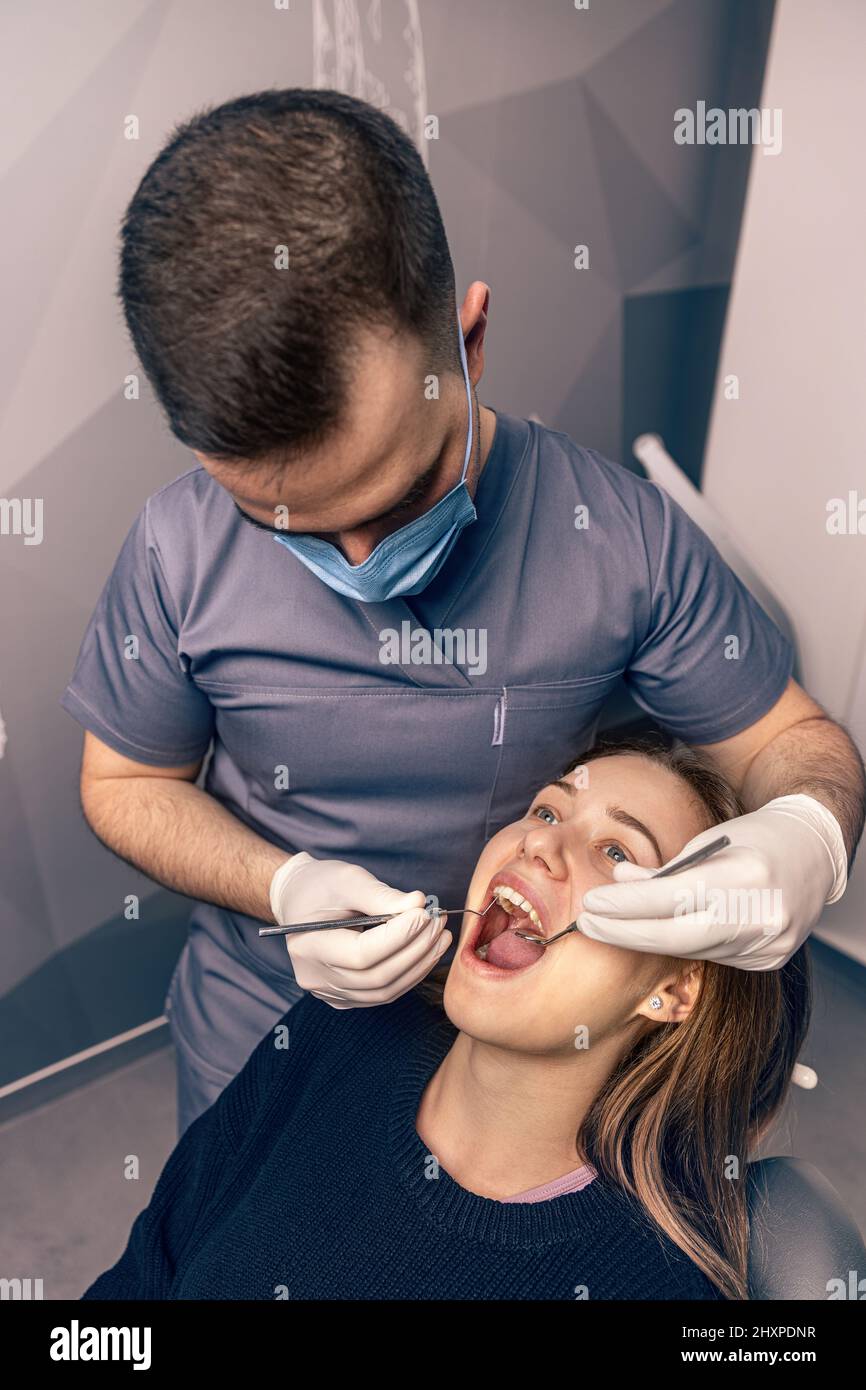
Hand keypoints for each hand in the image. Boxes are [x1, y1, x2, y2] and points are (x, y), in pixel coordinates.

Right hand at [269, 852, 450, 1006]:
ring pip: (385, 991)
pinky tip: (425, 953)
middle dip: (415, 950)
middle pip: (377, 977)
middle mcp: (316, 978)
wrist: (297, 900)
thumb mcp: (347, 880)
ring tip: (439, 937)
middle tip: (438, 922)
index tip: (425, 914)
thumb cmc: (319, 886)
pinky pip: (383, 993)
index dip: (399, 936)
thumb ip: (382, 895)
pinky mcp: (345, 996)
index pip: (361, 954)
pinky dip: (409, 975)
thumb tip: (419, 905)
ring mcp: (330, 993)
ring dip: (419, 965)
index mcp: (308, 947)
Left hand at [578, 795, 847, 969]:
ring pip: (691, 950)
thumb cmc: (757, 837)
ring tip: (613, 925)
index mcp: (746, 875)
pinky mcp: (768, 960)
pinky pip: (712, 956)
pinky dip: (682, 944)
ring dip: (649, 939)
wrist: (815, 852)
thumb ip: (663, 870)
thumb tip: (616, 884)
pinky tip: (659, 932)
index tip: (590, 905)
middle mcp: (761, 915)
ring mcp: (769, 944)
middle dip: (625, 933)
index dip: (626, 907)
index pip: (673, 899)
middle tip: (587, 924)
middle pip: (677, 938)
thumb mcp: (708, 840)